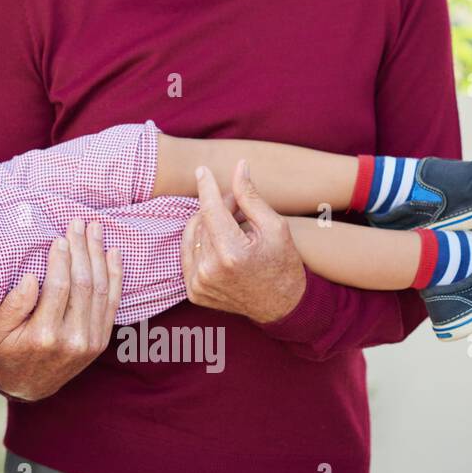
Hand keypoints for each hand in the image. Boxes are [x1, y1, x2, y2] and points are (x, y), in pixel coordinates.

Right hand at [0, 218, 122, 401]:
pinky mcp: (100, 342)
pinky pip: (112, 304)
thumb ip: (12, 306)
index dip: (62, 259)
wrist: (27, 387)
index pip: (59, 287)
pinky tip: (113, 254)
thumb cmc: (5, 352)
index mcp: (44, 335)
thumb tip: (31, 277)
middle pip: (83, 284)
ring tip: (96, 230)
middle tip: (79, 223)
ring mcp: (90, 342)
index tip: (59, 237)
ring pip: (100, 291)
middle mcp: (72, 339)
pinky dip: (115, 277)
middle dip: (82, 249)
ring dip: (99, 256)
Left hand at [181, 161, 304, 323]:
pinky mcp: (193, 291)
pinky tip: (220, 242)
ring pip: (195, 235)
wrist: (282, 307)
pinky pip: (189, 253)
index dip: (207, 187)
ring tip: (233, 227)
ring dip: (210, 225)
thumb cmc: (283, 263)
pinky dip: (201, 242)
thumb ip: (251, 197)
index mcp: (232, 254)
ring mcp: (198, 283)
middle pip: (204, 221)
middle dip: (219, 208)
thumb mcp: (275, 227)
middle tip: (238, 206)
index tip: (202, 169)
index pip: (211, 210)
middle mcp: (210, 270)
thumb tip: (239, 166)